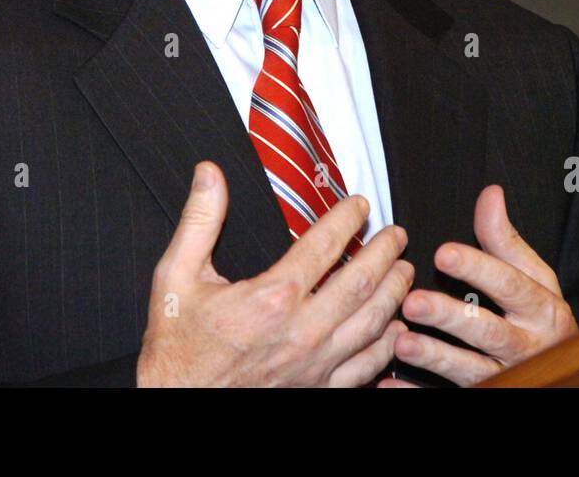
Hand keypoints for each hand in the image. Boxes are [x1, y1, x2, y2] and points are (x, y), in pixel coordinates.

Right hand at [136, 161, 413, 386]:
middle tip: (396, 233)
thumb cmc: (176, 349)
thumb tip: (209, 174)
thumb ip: (199, 222)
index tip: (360, 205)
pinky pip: (366, 368)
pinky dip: (386, 345)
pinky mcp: (318, 391)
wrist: (175, 405)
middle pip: (361, 282)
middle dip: (385, 252)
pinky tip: (393, 328)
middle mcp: (301, 332)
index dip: (347, 219)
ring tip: (404, 269)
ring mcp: (314, 366)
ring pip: (372, 323)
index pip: (324, 246)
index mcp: (271, 298)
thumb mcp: (175, 277)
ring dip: (394, 292)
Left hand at [381, 184, 576, 386]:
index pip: (510, 285)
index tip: (443, 253)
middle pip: (489, 331)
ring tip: (401, 341)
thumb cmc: (538, 316)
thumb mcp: (533, 277)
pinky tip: (388, 383)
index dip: (478, 269)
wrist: (565, 370)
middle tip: (413, 300)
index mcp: (541, 309)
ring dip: (434, 356)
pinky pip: (450, 398)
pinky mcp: (489, 394)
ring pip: (470, 369)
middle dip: (450, 316)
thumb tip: (490, 193)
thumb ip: (506, 240)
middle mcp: (528, 346)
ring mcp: (507, 375)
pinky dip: (417, 395)